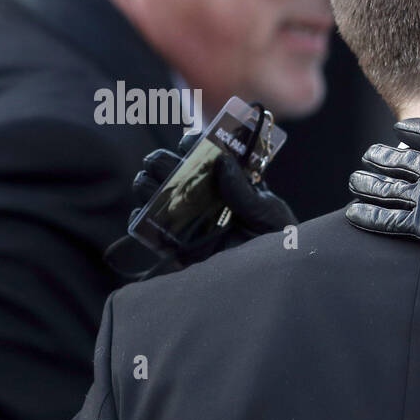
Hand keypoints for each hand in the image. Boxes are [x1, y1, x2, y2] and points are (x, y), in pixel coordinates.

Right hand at [130, 130, 297, 265]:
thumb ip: (243, 191)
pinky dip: (142, 217)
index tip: (190, 146)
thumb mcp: (267, 212)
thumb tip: (222, 160)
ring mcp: (185, 217)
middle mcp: (200, 194)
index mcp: (225, 178)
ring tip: (154, 187)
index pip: (200, 151)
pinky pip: (148, 227)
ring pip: (152, 192)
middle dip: (160, 162)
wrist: (271, 275)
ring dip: (147, 185)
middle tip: (165, 166)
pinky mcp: (174, 244)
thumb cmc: (277, 239)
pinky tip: (147, 212)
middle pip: (168, 168)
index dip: (191, 144)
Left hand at [345, 112, 419, 246]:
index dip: (413, 130)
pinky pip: (389, 219)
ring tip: (354, 179)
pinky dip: (369, 216)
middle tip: (368, 154)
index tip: (398, 128)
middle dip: (383, 157)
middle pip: (402, 161)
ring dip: (369, 183)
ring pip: (389, 188)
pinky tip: (352, 213)